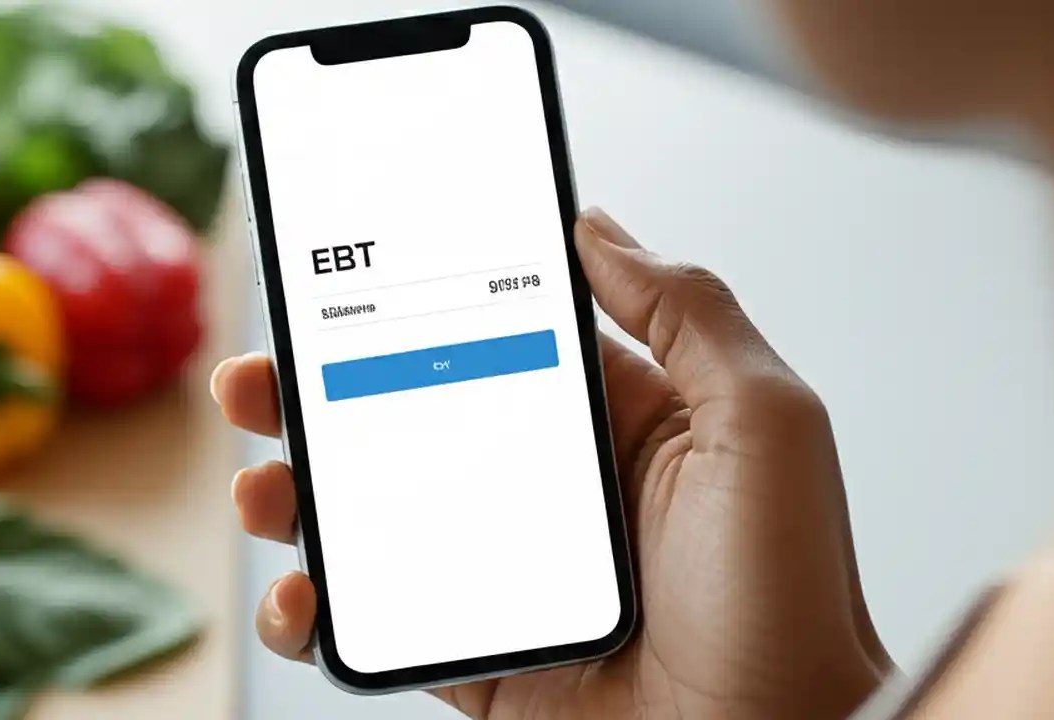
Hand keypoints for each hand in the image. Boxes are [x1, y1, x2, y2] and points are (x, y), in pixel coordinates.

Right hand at [212, 208, 889, 718]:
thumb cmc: (790, 599)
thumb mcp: (763, 425)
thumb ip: (689, 312)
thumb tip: (596, 226)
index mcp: (620, 423)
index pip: (498, 341)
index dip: (416, 309)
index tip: (346, 281)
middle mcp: (557, 490)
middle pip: (415, 420)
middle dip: (327, 394)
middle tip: (263, 379)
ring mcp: (510, 573)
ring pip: (379, 514)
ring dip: (300, 493)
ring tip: (263, 483)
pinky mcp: (481, 655)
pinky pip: (380, 619)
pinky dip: (319, 610)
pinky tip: (302, 596)